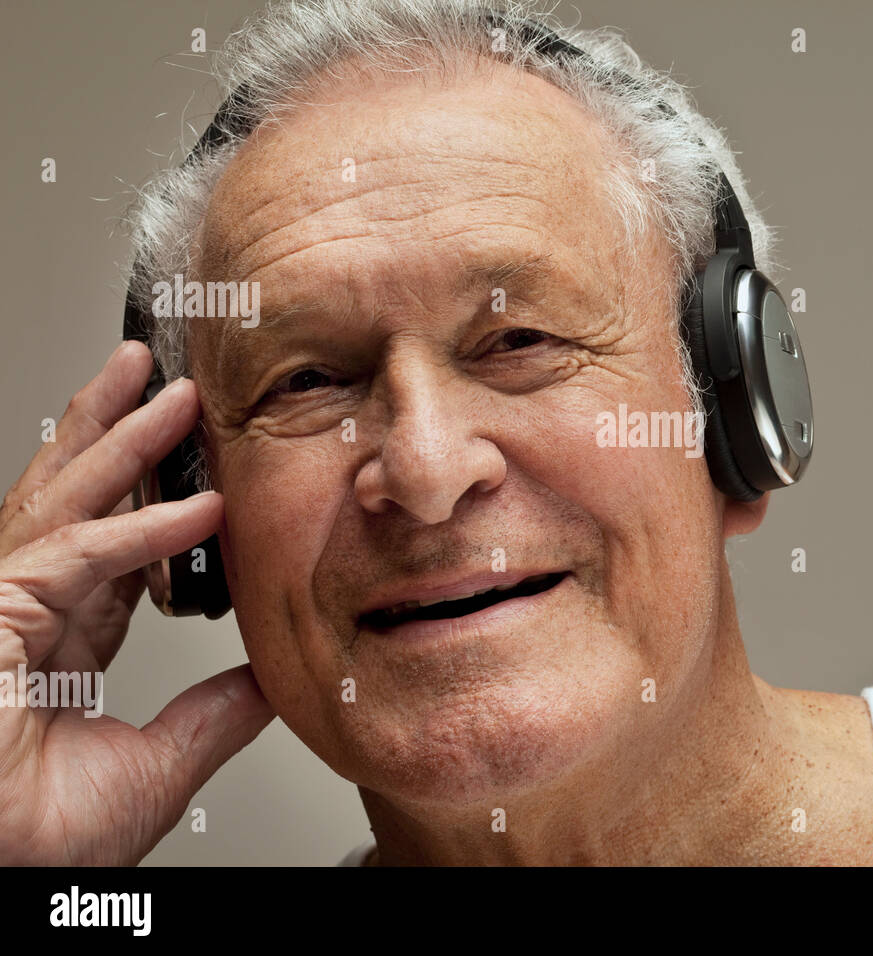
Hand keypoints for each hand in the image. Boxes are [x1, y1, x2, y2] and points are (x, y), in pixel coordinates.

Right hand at [0, 341, 272, 864]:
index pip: (110, 553)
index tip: (205, 472)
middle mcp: (24, 615)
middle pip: (74, 505)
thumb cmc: (43, 844)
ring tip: (163, 388)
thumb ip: (212, 715)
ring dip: (120, 443)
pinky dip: (135, 530)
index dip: (156, 505)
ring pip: (64, 505)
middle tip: (165, 382)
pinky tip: (193, 507)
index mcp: (55, 644)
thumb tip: (269, 681)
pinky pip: (72, 558)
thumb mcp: (158, 766)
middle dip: (118, 436)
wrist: (7, 881)